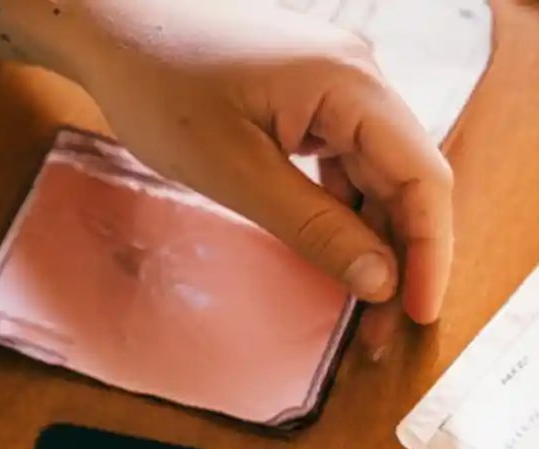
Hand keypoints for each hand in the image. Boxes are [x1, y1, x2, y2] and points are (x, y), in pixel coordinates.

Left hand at [69, 1, 454, 353]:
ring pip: (379, 175)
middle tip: (383, 328)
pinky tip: (336, 254)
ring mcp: (338, 84)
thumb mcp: (234, 171)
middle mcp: (359, 77)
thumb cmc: (157, 82)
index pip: (423, 177)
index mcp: (351, 83)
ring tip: (362, 305)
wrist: (106, 21)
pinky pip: (347, 162)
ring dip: (374, 240)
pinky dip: (345, 212)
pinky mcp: (313, 97)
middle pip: (407, 178)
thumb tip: (380, 281)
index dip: (431, 251)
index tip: (419, 313)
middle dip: (402, 256)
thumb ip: (315, 229)